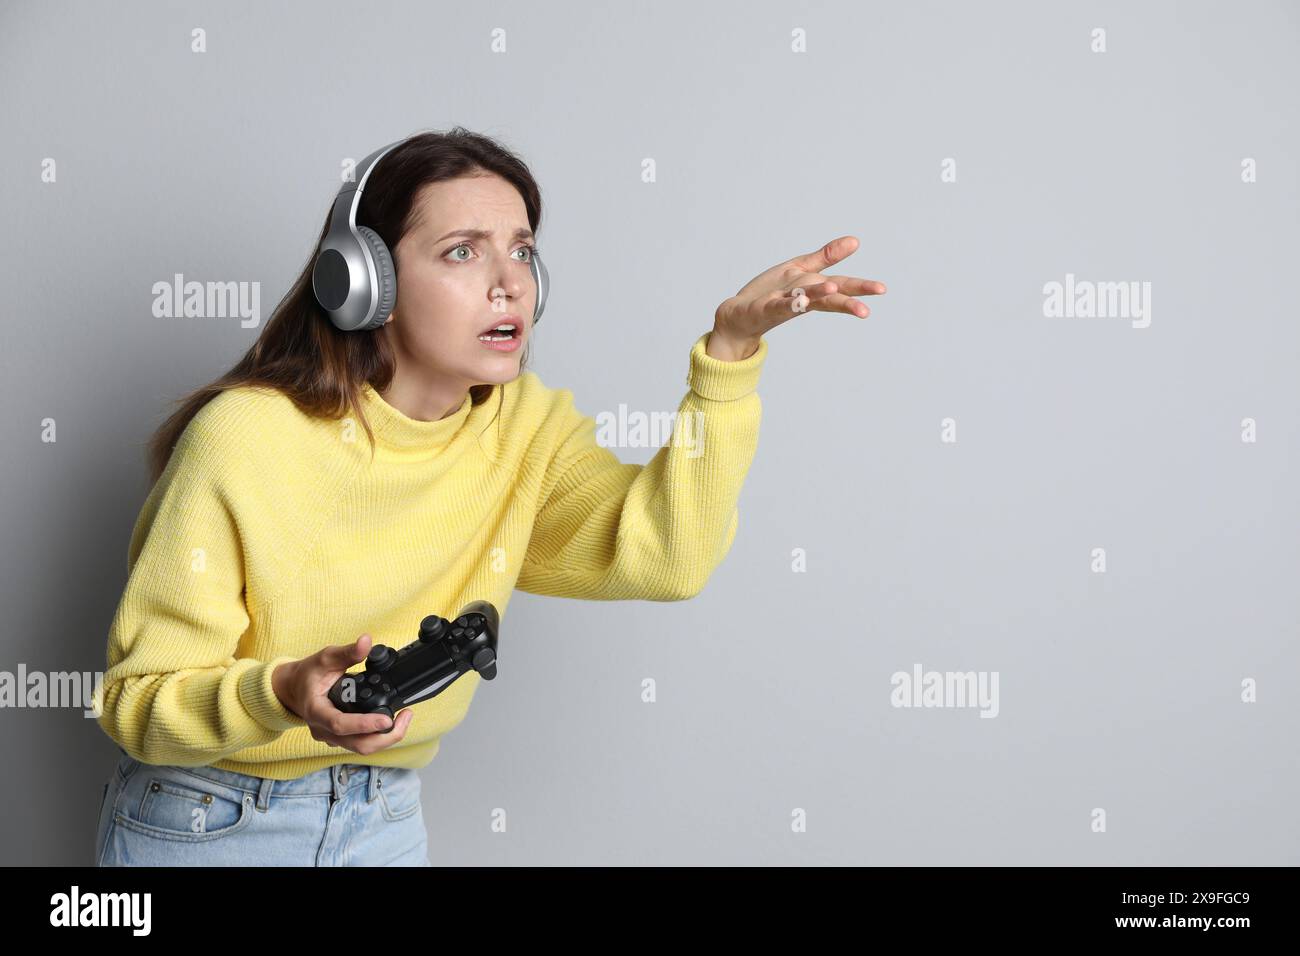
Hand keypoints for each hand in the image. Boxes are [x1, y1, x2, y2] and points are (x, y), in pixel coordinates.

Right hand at [272, 633, 414, 754]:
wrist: (294, 688)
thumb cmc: (308, 675)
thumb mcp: (325, 658)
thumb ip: (347, 652)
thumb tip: (366, 641)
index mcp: (316, 712)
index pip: (340, 724)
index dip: (365, 724)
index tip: (387, 719)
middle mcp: (323, 730)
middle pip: (358, 745)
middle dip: (386, 737)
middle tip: (405, 717)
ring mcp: (331, 737)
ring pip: (361, 748)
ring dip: (385, 738)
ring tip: (403, 719)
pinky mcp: (339, 739)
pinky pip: (360, 744)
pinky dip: (378, 737)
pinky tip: (391, 723)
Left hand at [710, 235, 886, 358]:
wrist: (740, 314)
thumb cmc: (772, 291)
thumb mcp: (801, 269)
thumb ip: (827, 256)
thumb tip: (855, 241)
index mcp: (814, 287)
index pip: (841, 285)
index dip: (860, 287)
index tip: (882, 289)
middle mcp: (803, 297)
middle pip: (828, 298)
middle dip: (847, 302)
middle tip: (866, 310)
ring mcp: (786, 304)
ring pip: (805, 299)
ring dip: (818, 295)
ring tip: (833, 290)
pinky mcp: (767, 308)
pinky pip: (780, 304)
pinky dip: (790, 302)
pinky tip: (798, 300)